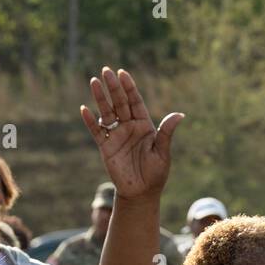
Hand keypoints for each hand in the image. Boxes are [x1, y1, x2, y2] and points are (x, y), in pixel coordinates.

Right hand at [80, 67, 184, 199]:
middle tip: (106, 71)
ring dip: (100, 98)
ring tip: (93, 82)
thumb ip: (166, 133)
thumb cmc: (155, 174)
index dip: (129, 88)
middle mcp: (129, 127)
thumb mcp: (163, 153)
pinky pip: (97, 132)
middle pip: (120, 103)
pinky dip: (90, 121)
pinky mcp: (106, 147)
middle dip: (113, 87)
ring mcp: (116, 136)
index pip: (135, 102)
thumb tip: (180, 115)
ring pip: (107, 113)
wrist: (141, 193)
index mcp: (144, 126)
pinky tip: (84, 109)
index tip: (123, 74)